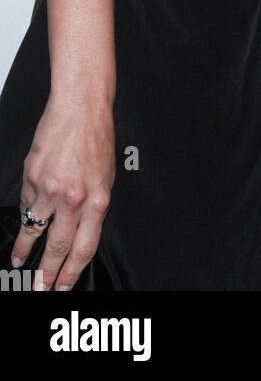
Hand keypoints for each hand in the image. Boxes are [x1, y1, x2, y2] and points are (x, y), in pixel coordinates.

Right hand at [11, 92, 114, 289]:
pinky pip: (26, 205)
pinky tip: (23, 224)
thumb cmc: (97, 138)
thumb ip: (93, 206)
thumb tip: (80, 231)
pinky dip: (24, 216)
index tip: (63, 287)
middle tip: (39, 288)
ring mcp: (50, 190)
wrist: (80, 107)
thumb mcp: (106, 177)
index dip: (71, 272)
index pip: (84, 249)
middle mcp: (75, 200)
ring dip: (24, 250)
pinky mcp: (32, 178)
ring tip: (18, 264)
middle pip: (57, 248)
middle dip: (47, 274)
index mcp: (98, 201)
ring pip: (34, 230)